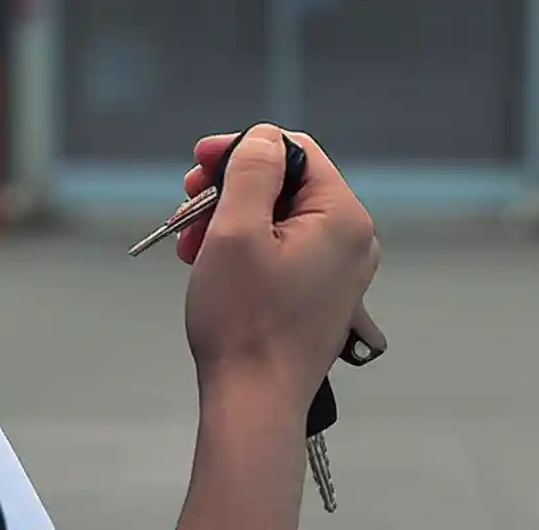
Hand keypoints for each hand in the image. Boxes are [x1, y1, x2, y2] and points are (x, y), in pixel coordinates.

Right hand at [179, 124, 380, 404]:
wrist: (254, 401)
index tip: (198, 162)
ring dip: (228, 218)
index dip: (242, 147)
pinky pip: (280, 248)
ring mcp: (338, 269)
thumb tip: (263, 138)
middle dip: (230, 187)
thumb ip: (253, 169)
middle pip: (285, 182)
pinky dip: (242, 246)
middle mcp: (351, 239)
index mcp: (343, 217)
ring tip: (190, 243)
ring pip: (277, 216)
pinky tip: (208, 263)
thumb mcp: (236, 230)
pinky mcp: (319, 293)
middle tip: (187, 204)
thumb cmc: (243, 321)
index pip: (295, 150)